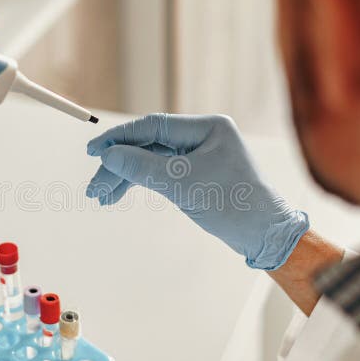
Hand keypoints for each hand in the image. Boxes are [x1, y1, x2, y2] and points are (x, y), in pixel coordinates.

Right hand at [86, 114, 308, 270]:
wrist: (265, 234)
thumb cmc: (233, 205)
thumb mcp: (182, 184)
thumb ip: (142, 167)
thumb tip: (108, 155)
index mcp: (208, 127)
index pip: (153, 126)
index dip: (120, 138)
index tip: (94, 151)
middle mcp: (205, 136)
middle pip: (149, 145)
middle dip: (120, 166)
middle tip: (95, 188)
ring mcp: (202, 155)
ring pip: (152, 161)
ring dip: (127, 177)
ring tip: (102, 196)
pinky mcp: (199, 174)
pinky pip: (162, 173)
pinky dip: (142, 183)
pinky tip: (120, 194)